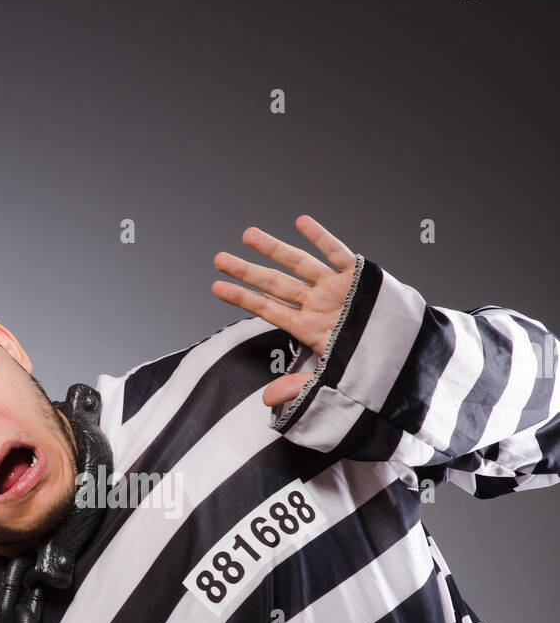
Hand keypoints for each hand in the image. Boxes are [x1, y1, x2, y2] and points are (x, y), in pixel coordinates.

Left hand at [211, 215, 357, 408]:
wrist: (406, 359)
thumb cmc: (368, 368)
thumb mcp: (331, 384)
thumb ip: (298, 388)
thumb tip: (266, 399)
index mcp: (308, 327)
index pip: (268, 310)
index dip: (242, 298)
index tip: (216, 288)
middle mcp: (317, 304)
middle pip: (276, 284)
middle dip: (247, 272)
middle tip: (219, 259)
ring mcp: (336, 289)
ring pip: (300, 264)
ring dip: (275, 250)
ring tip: (248, 235)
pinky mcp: (359, 278)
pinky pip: (338, 254)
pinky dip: (322, 239)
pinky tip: (301, 222)